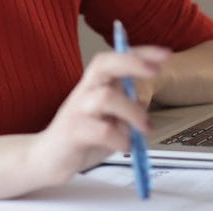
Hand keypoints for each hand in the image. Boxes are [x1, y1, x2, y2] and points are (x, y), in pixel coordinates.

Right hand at [26, 46, 170, 186]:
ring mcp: (77, 110)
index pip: (116, 58)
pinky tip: (124, 146)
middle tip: (155, 71)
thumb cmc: (82, 137)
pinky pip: (102, 130)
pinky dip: (120, 139)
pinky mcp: (73, 132)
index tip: (165, 54)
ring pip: (106, 97)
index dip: (140, 53)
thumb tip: (144, 104)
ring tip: (144, 128)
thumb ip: (126, 109)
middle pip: (103, 64)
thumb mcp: (110, 119)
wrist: (48, 158)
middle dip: (131, 63)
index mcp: (95, 84)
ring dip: (132, 112)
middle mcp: (84, 91)